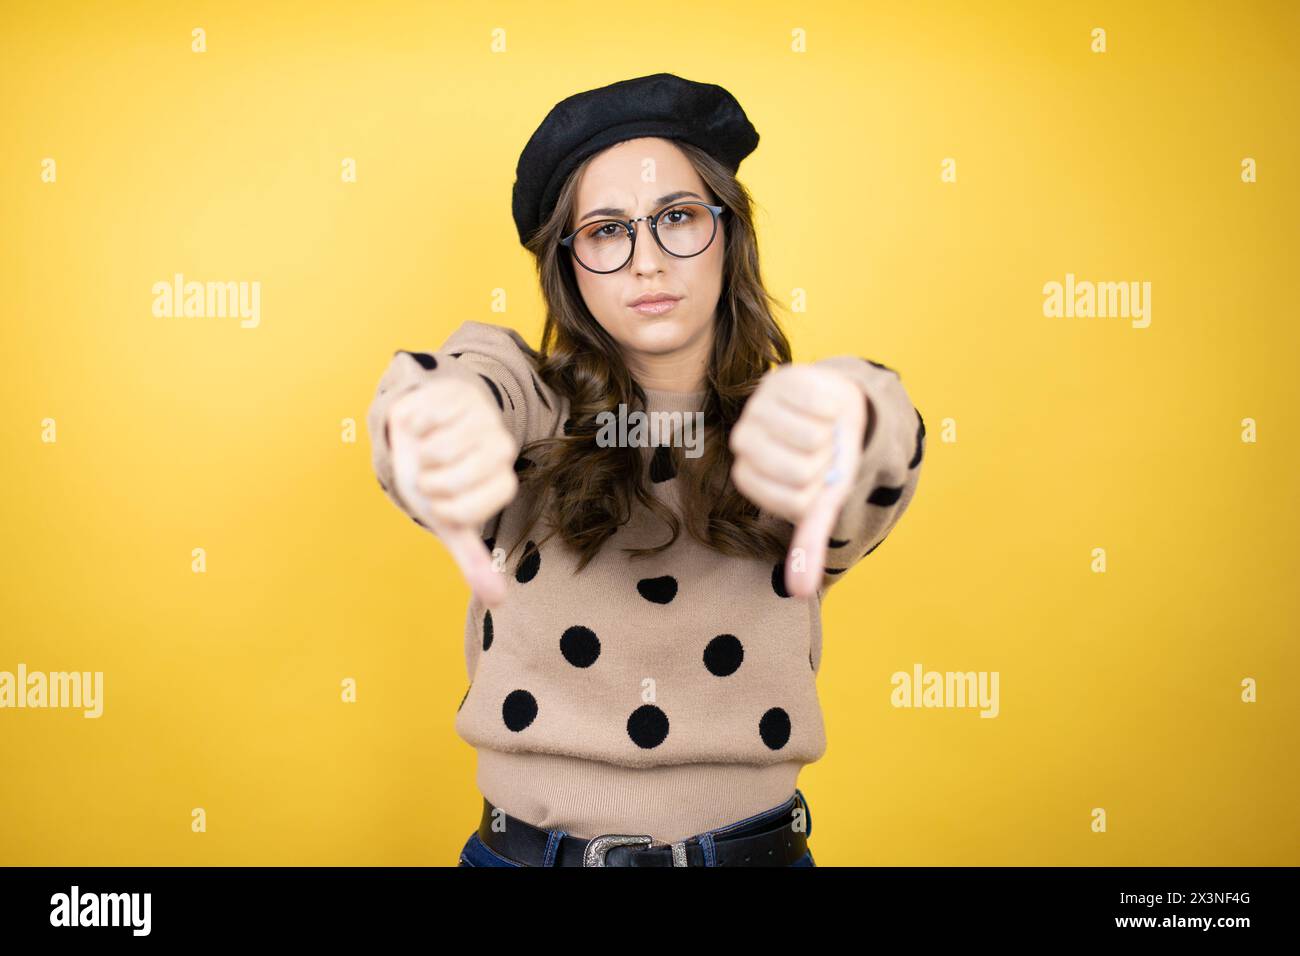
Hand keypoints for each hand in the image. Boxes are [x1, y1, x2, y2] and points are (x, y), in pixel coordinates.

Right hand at [388, 376, 519, 607]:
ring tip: (430, 448)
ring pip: (438, 450)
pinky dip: (414, 426)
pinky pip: (426, 420)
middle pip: (450, 481)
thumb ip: (474, 560)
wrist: (425, 431)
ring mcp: (483, 419)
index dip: (440, 507)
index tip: (442, 499)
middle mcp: (502, 450)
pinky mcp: (459, 393)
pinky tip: (426, 423)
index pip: (462, 511)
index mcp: (502, 484)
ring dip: (420, 453)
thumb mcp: (451, 522)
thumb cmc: (438, 479)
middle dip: (428, 481)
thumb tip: (499, 601)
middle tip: (433, 472)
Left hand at [729, 364, 868, 597]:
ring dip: (831, 435)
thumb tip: (798, 592)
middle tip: (823, 452)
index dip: (818, 491)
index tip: (815, 480)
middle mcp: (744, 440)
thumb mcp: (819, 504)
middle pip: (801, 471)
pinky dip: (835, 409)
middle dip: (826, 464)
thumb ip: (807, 544)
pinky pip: (820, 405)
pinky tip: (824, 407)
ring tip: (824, 429)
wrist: (836, 411)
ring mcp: (760, 406)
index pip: (795, 501)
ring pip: (811, 438)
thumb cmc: (825, 462)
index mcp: (748, 474)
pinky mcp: (783, 377)